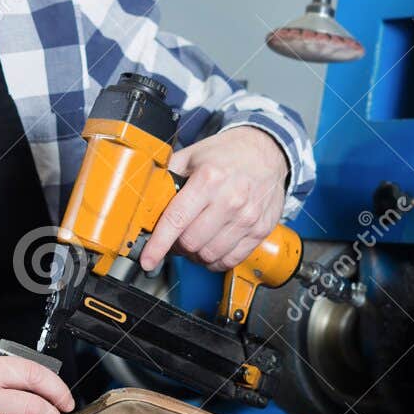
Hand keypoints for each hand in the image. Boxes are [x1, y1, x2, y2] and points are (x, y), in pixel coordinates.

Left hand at [139, 125, 289, 272]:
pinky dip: (216, 261)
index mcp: (209, 178)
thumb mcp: (193, 155)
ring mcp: (248, 217)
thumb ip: (168, 177)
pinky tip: (212, 248)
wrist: (267, 152)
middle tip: (176, 238)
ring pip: (210, 255)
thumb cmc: (228, 154)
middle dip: (177, 245)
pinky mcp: (260, 230)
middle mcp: (230, 199)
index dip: (158, 244)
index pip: (176, 220)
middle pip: (191, 242)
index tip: (147, 259)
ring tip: (195, 240)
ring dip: (196, 254)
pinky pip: (230, 260)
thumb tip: (145, 201)